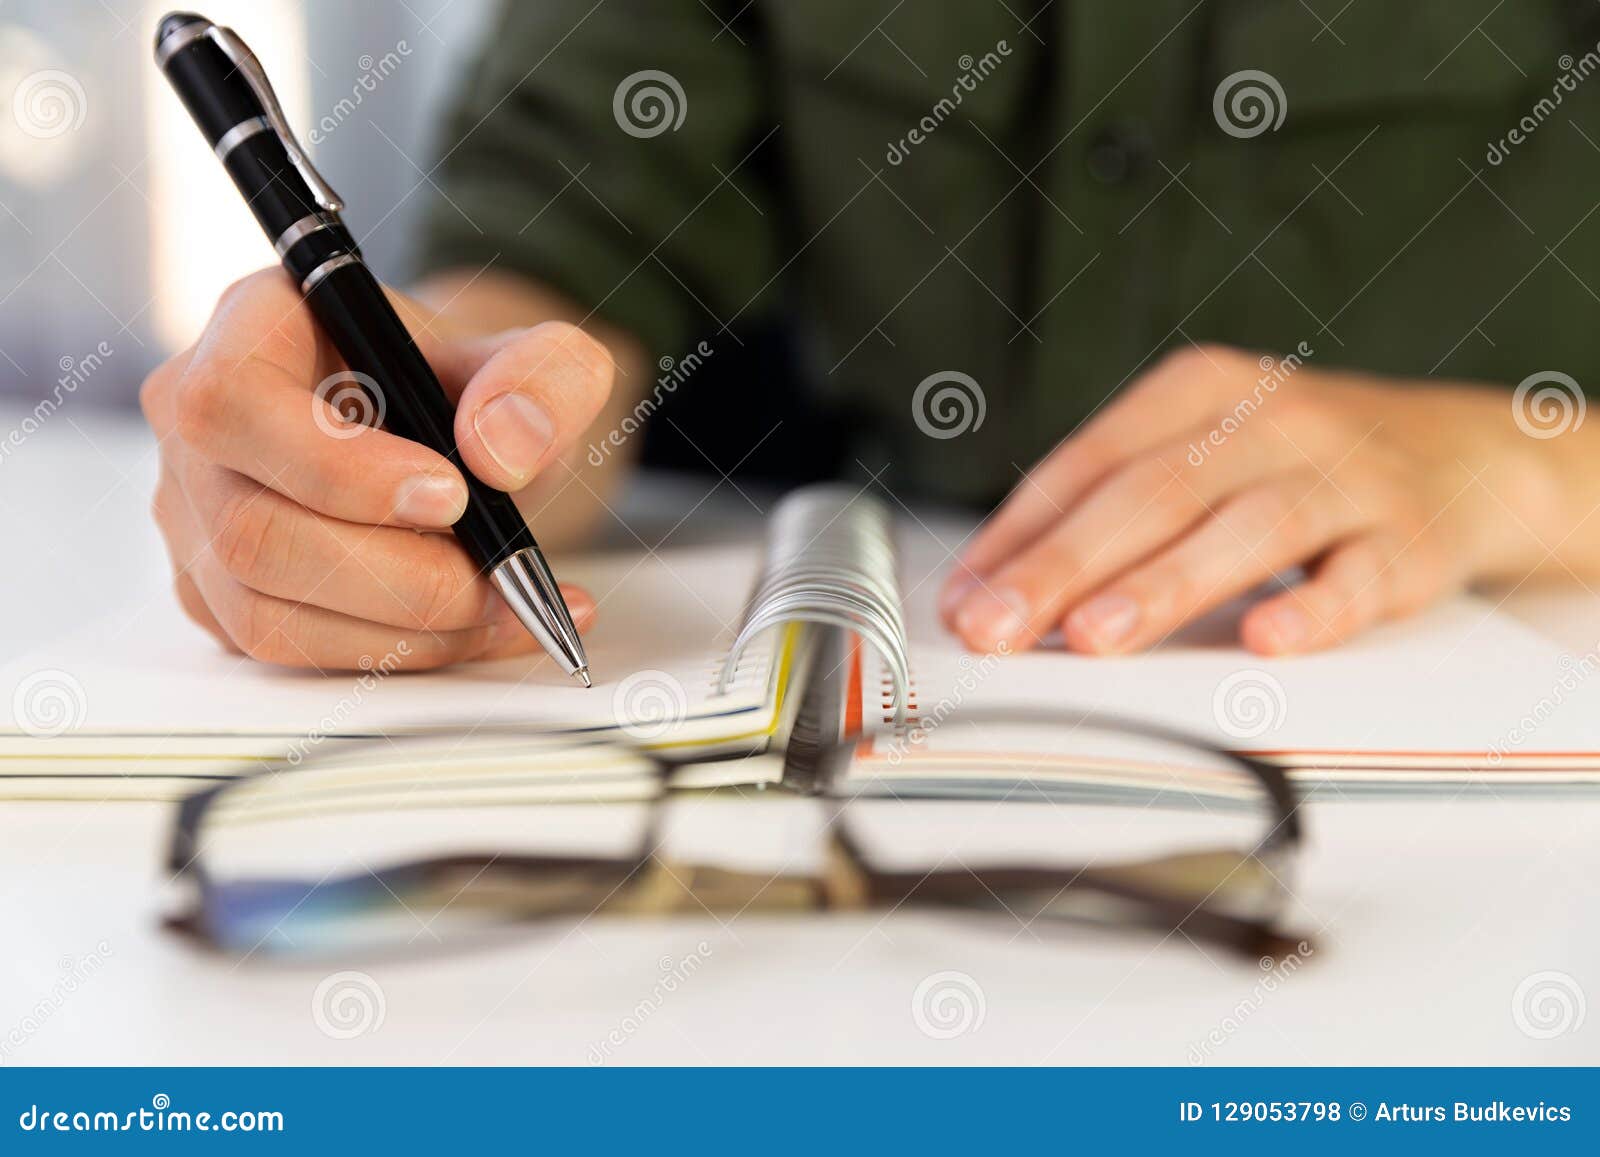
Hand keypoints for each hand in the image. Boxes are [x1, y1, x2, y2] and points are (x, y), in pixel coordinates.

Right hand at [141, 268, 614, 670]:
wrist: (467, 441)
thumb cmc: (477, 388)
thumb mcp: (541, 359)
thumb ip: (545, 378)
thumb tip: (501, 449)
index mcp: (253, 325)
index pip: (235, 400)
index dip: (336, 467)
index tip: (451, 496)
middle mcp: (198, 424)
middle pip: (252, 531)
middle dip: (396, 576)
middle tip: (498, 576)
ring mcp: (196, 518)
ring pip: (266, 613)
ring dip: (404, 629)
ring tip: (508, 607)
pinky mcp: (220, 596)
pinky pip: (291, 651)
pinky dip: (398, 654)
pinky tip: (482, 629)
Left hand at [939, 345, 1569, 655]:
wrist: (1463, 455)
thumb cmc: (1294, 463)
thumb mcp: (1201, 451)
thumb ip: (1107, 509)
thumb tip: (991, 590)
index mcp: (1197, 390)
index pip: (1087, 464)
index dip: (1017, 535)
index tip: (964, 601)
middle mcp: (1268, 422)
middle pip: (1150, 493)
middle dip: (1062, 566)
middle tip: (996, 626)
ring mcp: (1343, 476)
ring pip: (1246, 529)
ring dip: (1164, 585)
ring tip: (1095, 636)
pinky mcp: (1408, 540)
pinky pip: (1360, 578)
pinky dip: (1316, 610)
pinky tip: (1269, 642)